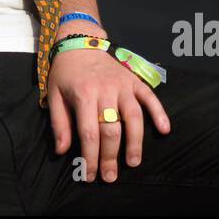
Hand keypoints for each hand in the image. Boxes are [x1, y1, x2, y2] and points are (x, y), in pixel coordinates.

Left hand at [47, 40, 170, 182]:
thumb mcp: (54, 95)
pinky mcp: (134, 80)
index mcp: (83, 95)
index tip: (90, 175)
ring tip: (133, 162)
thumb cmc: (65, 72)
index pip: (89, 133)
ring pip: (133, 117)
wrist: (79, 42)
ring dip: (135, 142)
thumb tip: (62, 151)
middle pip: (111, 129)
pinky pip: (150, 97)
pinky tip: (165, 130)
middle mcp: (105, 90)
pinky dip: (159, 112)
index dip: (90, 157)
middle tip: (110, 176)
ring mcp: (122, 85)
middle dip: (110, 156)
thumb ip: (59, 123)